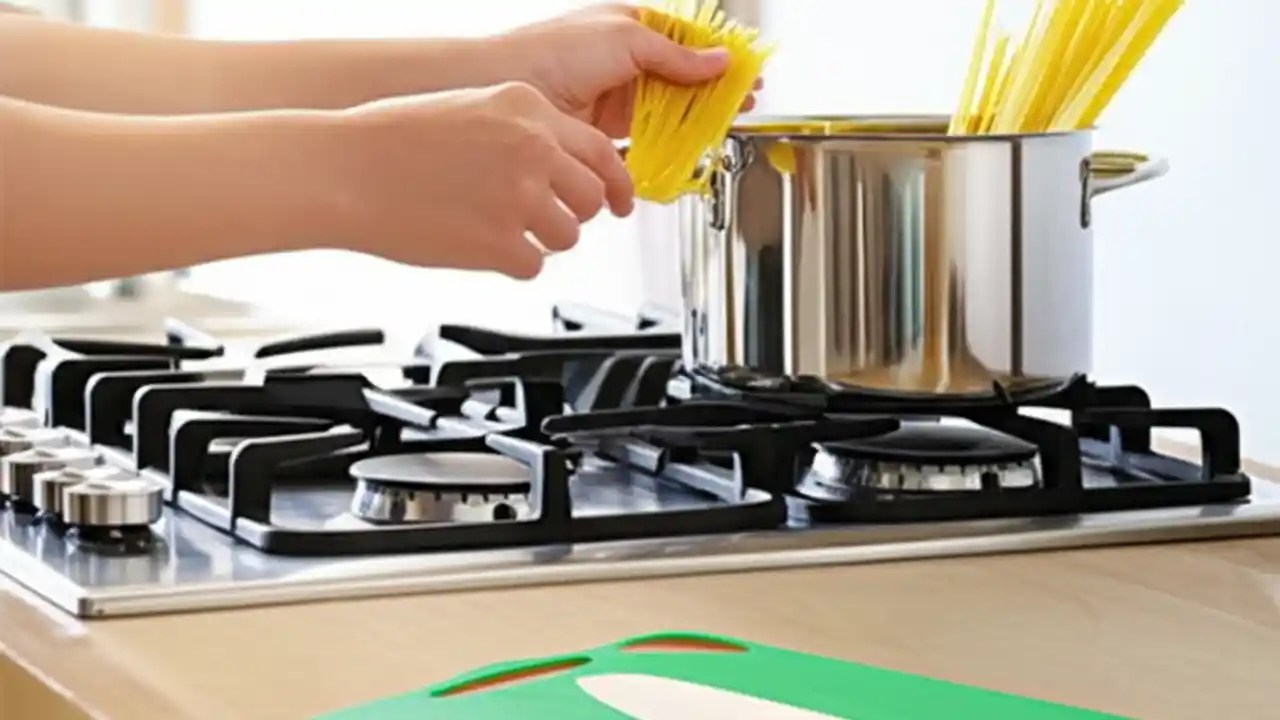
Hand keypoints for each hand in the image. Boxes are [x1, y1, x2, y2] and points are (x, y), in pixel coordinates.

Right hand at [337, 82, 633, 279]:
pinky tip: (475, 243)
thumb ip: (526, 132)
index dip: (616, 183)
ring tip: (496, 227)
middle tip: (543, 217)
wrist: (345, 169)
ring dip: (539, 240)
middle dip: (572, 214)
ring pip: (568, 236)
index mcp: (528, 107)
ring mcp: (520, 196)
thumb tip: (563, 165)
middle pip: (592, 198)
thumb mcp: (472, 108)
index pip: (601, 151)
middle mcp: (532, 148)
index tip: (620, 201)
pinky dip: (510, 263)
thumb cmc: (393, 141)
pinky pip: (532, 265)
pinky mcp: (501, 242)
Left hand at [499, 3, 761, 137]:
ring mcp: (616, 95)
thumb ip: (676, 55)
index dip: (718, 56)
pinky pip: (647, 136)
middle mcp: (624, 60)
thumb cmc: (556, 50)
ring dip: (696, 118)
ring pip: (668, 108)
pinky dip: (668, 142)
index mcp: (629, 25)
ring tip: (724, 125)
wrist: (514, 88)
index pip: (687, 39)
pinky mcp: (607, 129)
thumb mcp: (626, 39)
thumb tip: (718, 60)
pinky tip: (687, 145)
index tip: (746, 71)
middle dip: (714, 90)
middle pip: (682, 77)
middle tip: (745, 102)